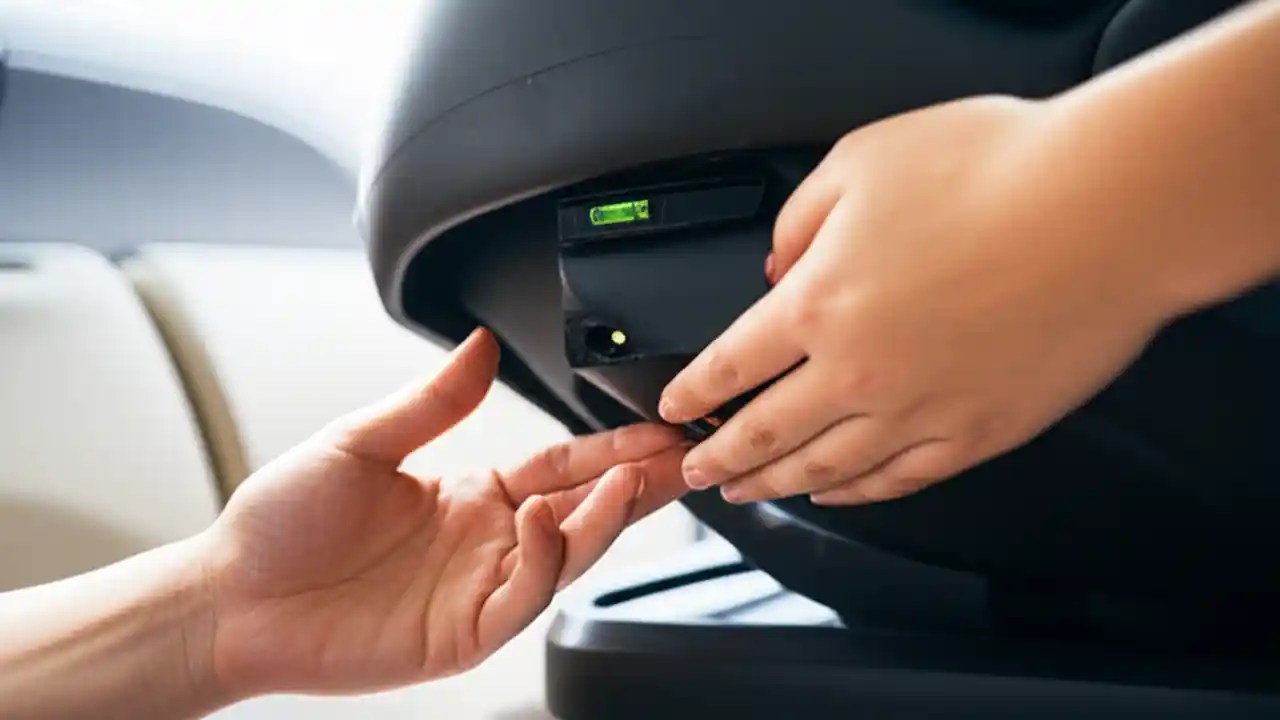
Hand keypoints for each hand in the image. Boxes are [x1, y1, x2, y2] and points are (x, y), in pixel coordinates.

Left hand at [200, 328, 686, 698]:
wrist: (229, 594)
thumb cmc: (282, 523)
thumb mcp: (361, 442)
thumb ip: (433, 400)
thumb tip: (483, 346)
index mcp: (471, 496)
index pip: (562, 466)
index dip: (612, 447)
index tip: (657, 425)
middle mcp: (485, 543)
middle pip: (584, 511)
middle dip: (636, 483)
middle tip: (683, 453)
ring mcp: (478, 590)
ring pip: (566, 555)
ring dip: (604, 518)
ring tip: (633, 479)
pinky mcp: (461, 634)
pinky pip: (521, 598)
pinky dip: (544, 560)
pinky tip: (547, 521)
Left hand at [659, 96, 1172, 506]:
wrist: (1106, 211)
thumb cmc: (995, 172)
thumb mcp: (863, 161)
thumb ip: (800, 219)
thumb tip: (777, 266)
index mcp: (818, 303)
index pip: (732, 364)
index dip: (695, 391)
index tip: (676, 409)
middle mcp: (857, 372)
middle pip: (767, 433)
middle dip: (723, 457)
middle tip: (698, 473)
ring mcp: (920, 412)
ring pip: (827, 469)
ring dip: (778, 485)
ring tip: (752, 494)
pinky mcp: (979, 433)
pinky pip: (901, 480)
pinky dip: (860, 495)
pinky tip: (842, 496)